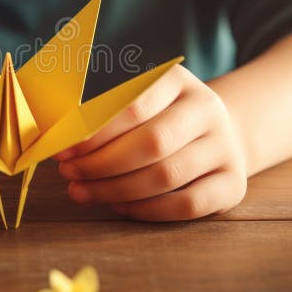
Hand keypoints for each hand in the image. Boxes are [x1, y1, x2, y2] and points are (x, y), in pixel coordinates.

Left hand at [55, 65, 247, 220]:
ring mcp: (225, 148)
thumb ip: (103, 116)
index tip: (63, 150)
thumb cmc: (159, 118)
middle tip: (69, 174)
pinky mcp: (233, 185)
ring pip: (166, 176)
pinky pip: (186, 205)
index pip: (134, 106)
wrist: (219, 134)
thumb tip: (58, 140)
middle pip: (151, 143)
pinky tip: (117, 206)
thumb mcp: (138, 102)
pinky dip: (146, 210)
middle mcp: (208, 110)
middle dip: (101, 164)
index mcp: (178, 82)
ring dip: (116, 189)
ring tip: (82, 191)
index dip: (94, 132)